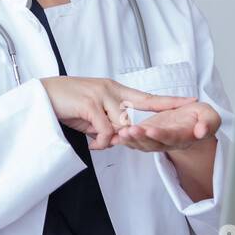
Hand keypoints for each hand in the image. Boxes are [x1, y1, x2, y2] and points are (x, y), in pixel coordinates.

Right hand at [39, 77, 197, 150]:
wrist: (42, 96)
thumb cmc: (66, 104)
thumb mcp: (92, 115)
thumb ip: (108, 123)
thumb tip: (117, 139)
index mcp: (115, 90)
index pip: (149, 97)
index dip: (170, 101)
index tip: (191, 102)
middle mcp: (112, 90)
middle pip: (135, 116)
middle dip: (133, 133)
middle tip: (115, 140)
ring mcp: (102, 95)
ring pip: (121, 126)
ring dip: (110, 140)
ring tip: (97, 142)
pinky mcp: (91, 104)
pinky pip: (106, 132)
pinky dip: (100, 142)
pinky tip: (92, 143)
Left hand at [109, 101, 220, 152]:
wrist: (196, 121)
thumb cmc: (203, 117)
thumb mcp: (211, 116)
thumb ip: (208, 123)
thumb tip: (202, 131)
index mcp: (183, 136)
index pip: (171, 137)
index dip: (161, 135)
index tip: (150, 130)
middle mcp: (169, 142)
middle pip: (153, 143)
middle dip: (140, 138)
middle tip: (129, 131)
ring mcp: (158, 141)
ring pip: (142, 144)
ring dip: (131, 140)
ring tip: (120, 133)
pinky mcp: (149, 137)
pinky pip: (136, 141)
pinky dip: (126, 139)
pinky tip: (115, 135)